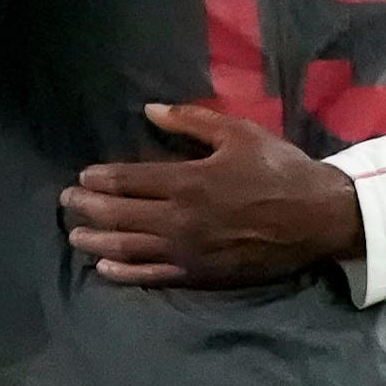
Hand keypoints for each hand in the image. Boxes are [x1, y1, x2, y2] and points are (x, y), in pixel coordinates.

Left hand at [61, 100, 362, 286]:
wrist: (318, 218)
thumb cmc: (279, 170)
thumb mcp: (239, 133)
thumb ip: (191, 121)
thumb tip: (149, 109)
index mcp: (189, 181)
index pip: (130, 180)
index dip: (101, 179)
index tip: (82, 177)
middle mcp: (181, 219)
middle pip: (121, 214)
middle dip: (89, 207)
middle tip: (67, 203)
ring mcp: (189, 251)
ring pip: (129, 248)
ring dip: (97, 240)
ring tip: (75, 235)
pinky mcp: (200, 274)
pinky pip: (153, 276)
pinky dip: (124, 272)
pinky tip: (104, 267)